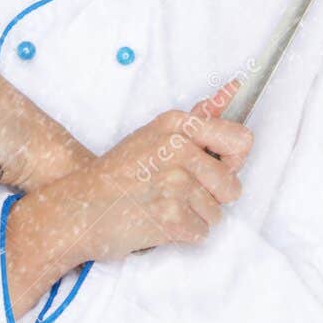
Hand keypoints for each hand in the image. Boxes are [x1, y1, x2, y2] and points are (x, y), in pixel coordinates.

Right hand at [46, 79, 254, 266]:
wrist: (80, 207)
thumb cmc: (119, 174)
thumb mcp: (155, 134)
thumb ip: (198, 117)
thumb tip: (233, 88)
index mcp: (178, 125)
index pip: (241, 141)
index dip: (232, 162)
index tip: (214, 169)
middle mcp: (178, 149)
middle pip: (232, 186)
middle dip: (211, 198)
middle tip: (177, 193)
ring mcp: (174, 183)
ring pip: (216, 214)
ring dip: (193, 218)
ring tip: (162, 206)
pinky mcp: (170, 216)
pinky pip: (201, 233)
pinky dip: (182, 235)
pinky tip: (158, 222)